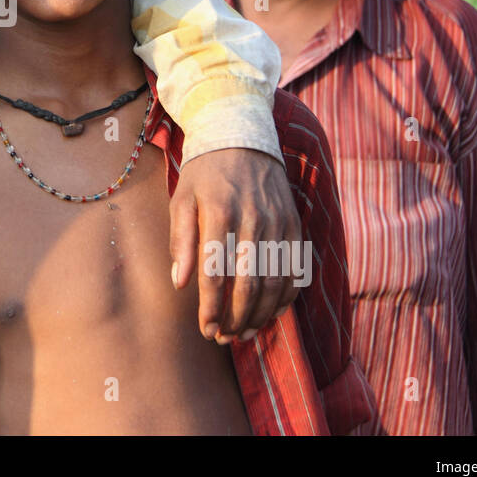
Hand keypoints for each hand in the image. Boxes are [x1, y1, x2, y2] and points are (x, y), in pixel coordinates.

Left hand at [169, 147, 300, 343]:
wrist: (242, 138)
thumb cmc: (204, 174)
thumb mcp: (181, 199)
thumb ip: (181, 241)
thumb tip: (180, 283)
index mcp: (220, 214)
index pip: (215, 274)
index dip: (211, 308)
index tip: (206, 330)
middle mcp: (253, 220)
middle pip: (249, 284)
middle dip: (237, 319)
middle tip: (225, 338)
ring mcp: (278, 223)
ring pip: (275, 282)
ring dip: (262, 314)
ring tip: (245, 332)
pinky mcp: (294, 224)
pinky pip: (295, 269)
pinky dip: (286, 296)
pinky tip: (272, 312)